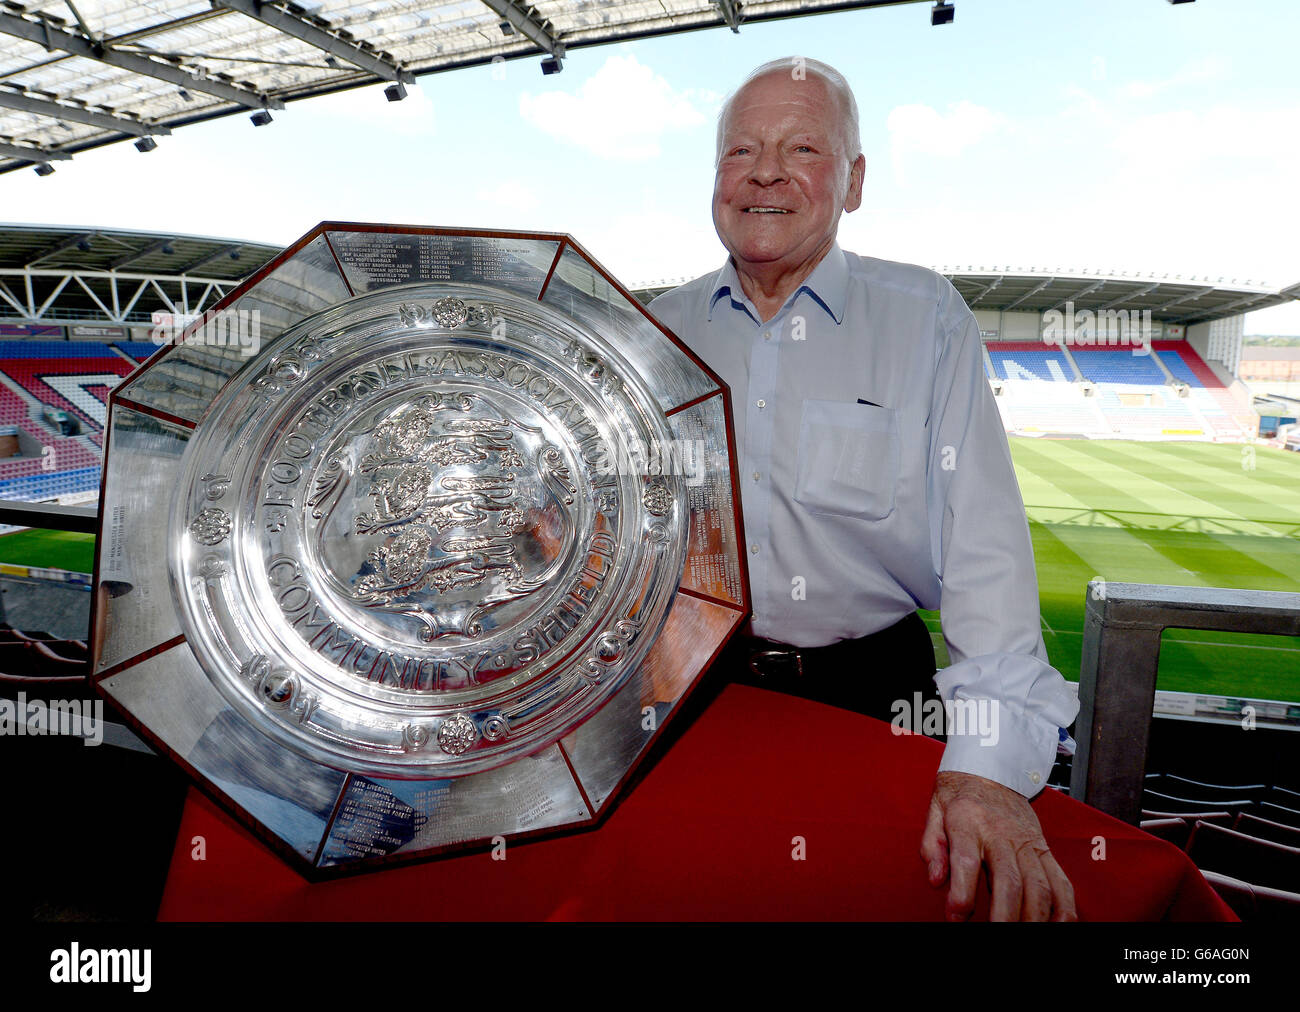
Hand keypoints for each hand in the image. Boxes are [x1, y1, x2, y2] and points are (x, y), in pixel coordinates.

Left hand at [920, 771, 1076, 921]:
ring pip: (1039, 886)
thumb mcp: (935, 810)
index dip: (961, 893)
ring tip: (1024, 935)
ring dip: (1034, 917)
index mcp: (969, 822)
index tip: (955, 916)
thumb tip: (936, 880)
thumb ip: (932, 845)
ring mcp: (1028, 843)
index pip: (966, 861)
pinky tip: (1059, 925)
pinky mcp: (1044, 850)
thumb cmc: (961, 794)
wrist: (993, 768)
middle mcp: (1002, 834)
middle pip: (1009, 880)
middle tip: (996, 935)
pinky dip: (1064, 909)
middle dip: (1004, 915)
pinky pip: (1061, 882)